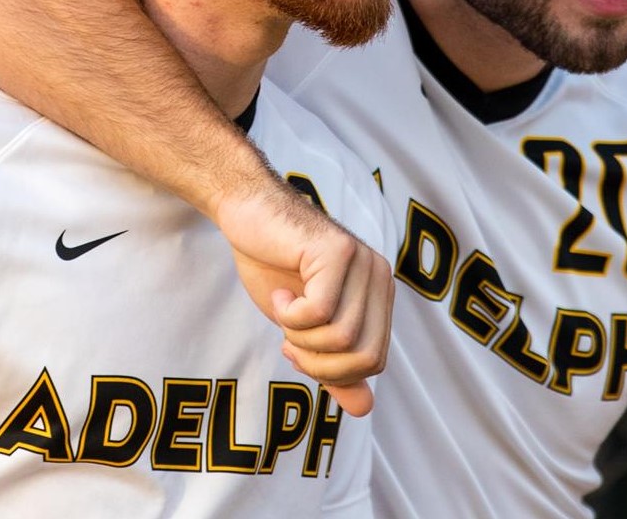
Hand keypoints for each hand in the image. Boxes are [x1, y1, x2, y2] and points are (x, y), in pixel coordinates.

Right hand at [214, 181, 393, 416]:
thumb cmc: (275, 268)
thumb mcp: (305, 330)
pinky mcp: (338, 251)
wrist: (247, 216)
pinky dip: (289, 315)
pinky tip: (280, 293)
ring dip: (299, 336)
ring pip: (342, 337)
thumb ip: (335, 367)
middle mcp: (380, 277)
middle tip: (289, 338)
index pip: (374, 361)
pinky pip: (319, 312)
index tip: (298, 349)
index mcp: (379, 296)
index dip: (332, 370)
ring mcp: (363, 262)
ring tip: (284, 308)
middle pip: (364, 356)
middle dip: (318, 362)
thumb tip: (365, 409)